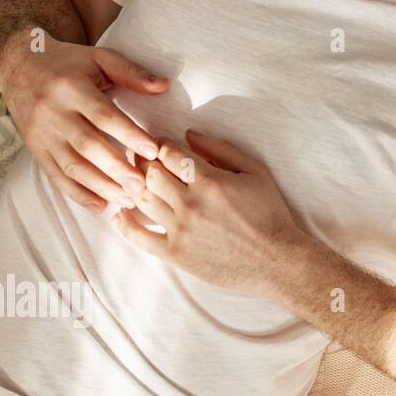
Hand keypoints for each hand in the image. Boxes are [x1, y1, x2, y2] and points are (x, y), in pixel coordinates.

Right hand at [0, 32, 166, 213]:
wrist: (19, 65)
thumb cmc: (68, 63)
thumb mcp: (99, 58)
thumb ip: (131, 72)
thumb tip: (164, 85)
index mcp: (72, 89)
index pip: (103, 116)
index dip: (129, 134)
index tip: (153, 151)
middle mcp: (54, 113)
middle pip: (87, 145)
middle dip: (116, 169)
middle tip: (143, 186)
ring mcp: (42, 134)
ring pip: (71, 165)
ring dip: (101, 186)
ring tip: (128, 199)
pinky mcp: (36, 148)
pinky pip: (55, 175)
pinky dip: (77, 193)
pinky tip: (100, 206)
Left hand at [110, 129, 304, 299]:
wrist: (276, 261)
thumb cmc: (269, 214)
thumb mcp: (255, 173)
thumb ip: (222, 149)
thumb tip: (189, 134)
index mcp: (211, 181)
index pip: (169, 153)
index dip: (160, 144)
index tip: (160, 143)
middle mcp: (191, 204)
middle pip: (150, 173)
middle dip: (143, 161)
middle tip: (142, 158)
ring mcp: (180, 230)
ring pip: (142, 199)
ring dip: (134, 186)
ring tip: (135, 181)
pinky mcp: (175, 253)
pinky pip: (138, 236)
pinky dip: (124, 223)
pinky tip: (120, 212)